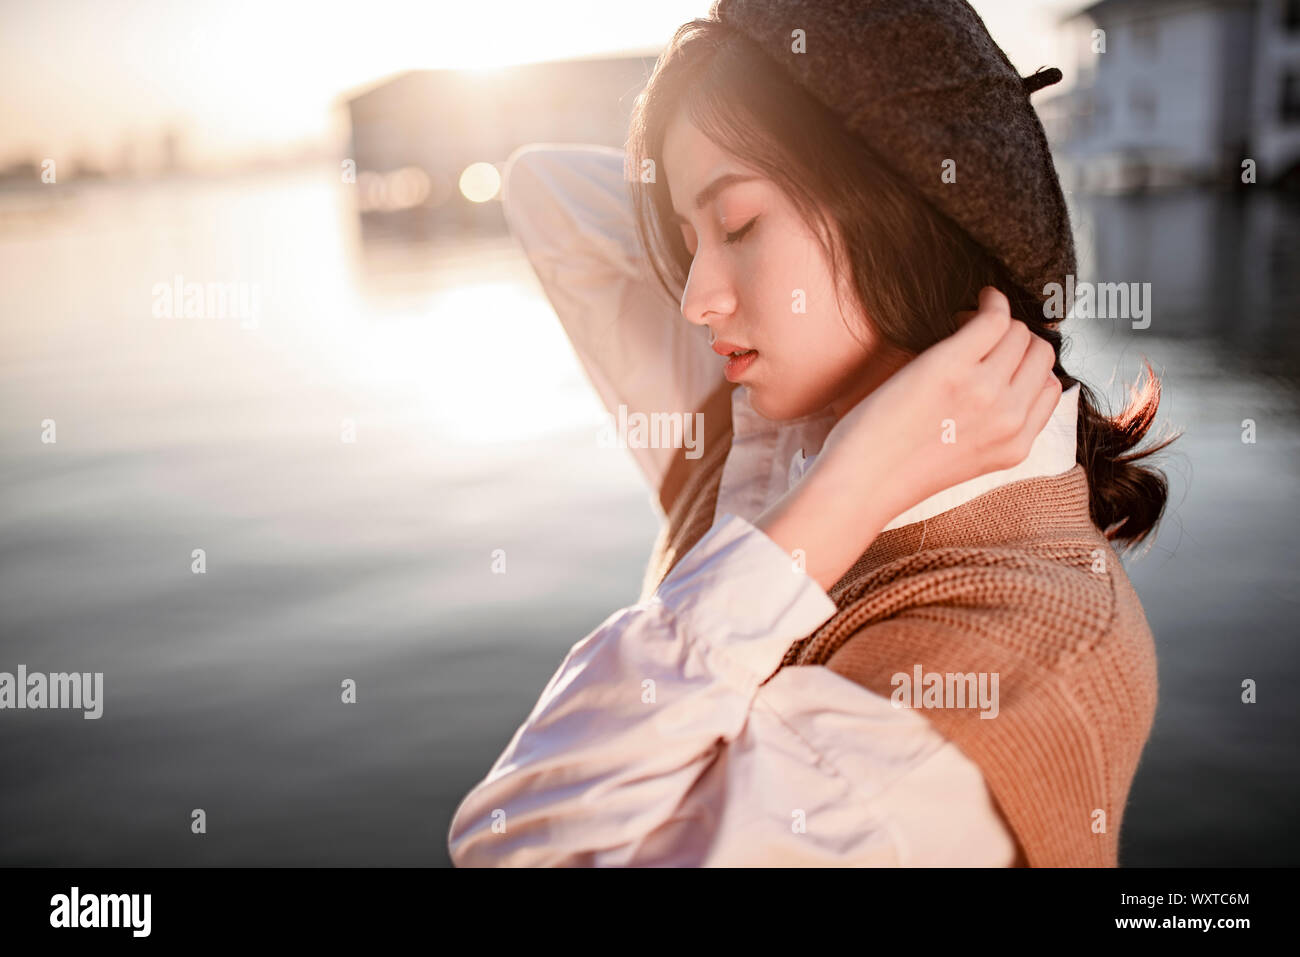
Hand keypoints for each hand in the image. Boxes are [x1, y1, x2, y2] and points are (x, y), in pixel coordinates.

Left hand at [754, 287, 1060, 590]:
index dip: (1027, 366)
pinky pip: (994, 318)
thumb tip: (1000, 382)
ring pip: (1018, 333)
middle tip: (981, 335)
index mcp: (1015, 446)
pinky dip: (991, 301)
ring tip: (967, 321)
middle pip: (1040, 355)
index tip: (1001, 356)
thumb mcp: (965, 458)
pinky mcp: (952, 368)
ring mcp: (985, 392)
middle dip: (1016, 338)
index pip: (1050, 387)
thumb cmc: (896, 469)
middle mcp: (1009, 419)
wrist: (862, 482)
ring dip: (999, 318)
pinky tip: (978, 299)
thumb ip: (991, 427)